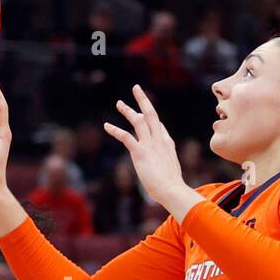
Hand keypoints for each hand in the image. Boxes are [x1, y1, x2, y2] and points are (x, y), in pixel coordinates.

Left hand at [104, 85, 190, 211]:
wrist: (172, 190)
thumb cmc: (172, 187)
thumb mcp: (171, 172)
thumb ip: (166, 166)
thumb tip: (164, 171)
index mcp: (167, 145)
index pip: (160, 127)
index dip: (152, 119)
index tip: (145, 112)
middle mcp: (160, 140)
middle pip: (151, 115)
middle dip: (143, 100)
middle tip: (136, 88)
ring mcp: (150, 144)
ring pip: (138, 121)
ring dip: (127, 110)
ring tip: (119, 103)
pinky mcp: (140, 152)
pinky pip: (126, 136)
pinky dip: (115, 130)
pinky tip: (106, 126)